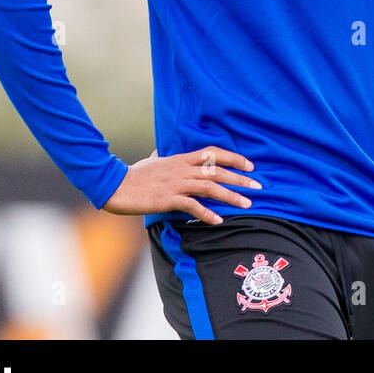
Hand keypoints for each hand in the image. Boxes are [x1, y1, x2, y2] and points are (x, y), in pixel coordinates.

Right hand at [102, 147, 260, 225]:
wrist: (115, 185)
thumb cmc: (133, 174)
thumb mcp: (150, 161)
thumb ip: (159, 156)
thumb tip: (158, 152)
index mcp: (181, 158)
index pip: (213, 153)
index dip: (233, 157)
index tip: (250, 165)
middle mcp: (183, 169)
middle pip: (218, 171)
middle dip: (240, 178)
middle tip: (259, 186)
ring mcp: (176, 183)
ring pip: (210, 188)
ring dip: (230, 196)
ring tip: (247, 203)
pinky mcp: (168, 199)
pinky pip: (192, 206)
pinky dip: (207, 213)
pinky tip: (218, 220)